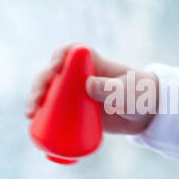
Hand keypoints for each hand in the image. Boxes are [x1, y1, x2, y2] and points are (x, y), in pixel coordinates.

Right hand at [25, 43, 158, 135]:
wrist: (148, 116)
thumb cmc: (142, 96)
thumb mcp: (131, 93)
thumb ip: (113, 88)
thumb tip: (88, 85)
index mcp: (94, 63)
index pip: (72, 51)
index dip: (60, 55)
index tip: (56, 67)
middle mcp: (81, 76)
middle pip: (53, 74)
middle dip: (41, 83)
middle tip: (37, 101)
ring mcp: (76, 94)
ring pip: (50, 92)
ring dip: (36, 100)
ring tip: (30, 115)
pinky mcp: (75, 111)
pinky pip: (56, 111)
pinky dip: (44, 117)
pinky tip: (35, 127)